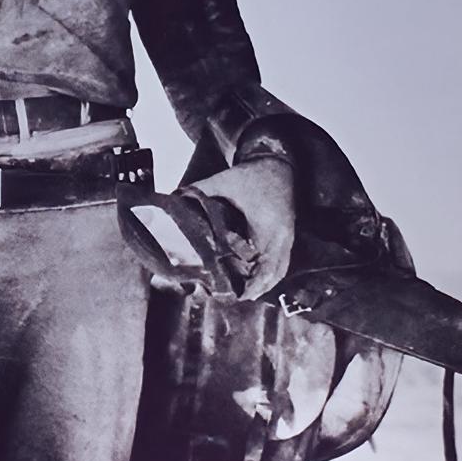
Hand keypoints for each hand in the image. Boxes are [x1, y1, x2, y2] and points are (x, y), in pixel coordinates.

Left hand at [191, 156, 294, 298]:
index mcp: (270, 227)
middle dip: (260, 287)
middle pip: (276, 273)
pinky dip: (269, 271)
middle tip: (239, 297)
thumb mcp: (224, 182)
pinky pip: (280, 260)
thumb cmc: (252, 175)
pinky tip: (254, 275)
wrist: (277, 163)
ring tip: (246, 291)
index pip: (267, 265)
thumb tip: (175, 198)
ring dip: (265, 281)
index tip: (241, 294)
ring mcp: (287, 236)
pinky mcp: (285, 234)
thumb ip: (199, 191)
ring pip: (280, 269)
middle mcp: (282, 236)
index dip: (256, 283)